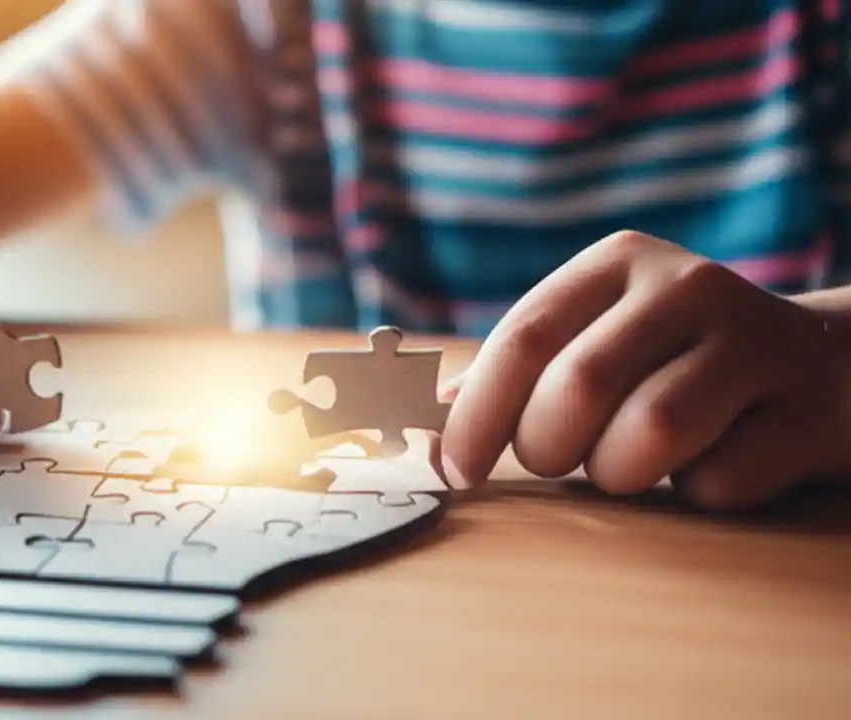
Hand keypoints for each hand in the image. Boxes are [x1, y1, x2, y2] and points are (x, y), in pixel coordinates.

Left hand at [440, 230, 850, 510]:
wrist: (823, 366)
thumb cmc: (673, 362)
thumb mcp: (595, 339)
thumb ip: (518, 372)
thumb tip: (428, 422)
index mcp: (618, 262)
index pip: (524, 337)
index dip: (478, 413)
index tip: (454, 470)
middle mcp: (687, 285)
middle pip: (578, 386)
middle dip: (549, 447)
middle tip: (561, 460)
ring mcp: (756, 342)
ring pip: (647, 435)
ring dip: (620, 474)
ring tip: (638, 458)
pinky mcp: (807, 409)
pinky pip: (716, 483)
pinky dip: (696, 493)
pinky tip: (717, 458)